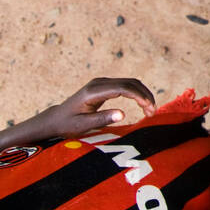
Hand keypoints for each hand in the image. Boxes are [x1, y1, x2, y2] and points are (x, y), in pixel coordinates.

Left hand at [30, 77, 156, 139]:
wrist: (56, 118)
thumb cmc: (68, 124)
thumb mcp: (83, 126)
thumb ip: (102, 119)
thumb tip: (123, 114)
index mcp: (93, 92)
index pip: (123, 88)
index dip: (139, 96)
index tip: (149, 108)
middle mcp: (99, 83)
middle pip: (130, 83)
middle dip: (145, 95)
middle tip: (153, 112)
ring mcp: (102, 83)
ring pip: (130, 83)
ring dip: (143, 94)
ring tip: (150, 110)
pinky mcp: (104, 86)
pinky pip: (126, 86)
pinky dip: (137, 94)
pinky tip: (142, 105)